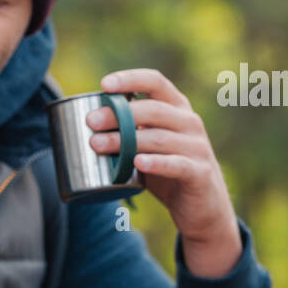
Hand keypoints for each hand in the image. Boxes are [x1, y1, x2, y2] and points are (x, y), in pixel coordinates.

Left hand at [88, 69, 241, 277]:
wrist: (202, 208)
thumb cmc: (167, 171)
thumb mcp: (148, 146)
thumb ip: (128, 131)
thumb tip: (85, 121)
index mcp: (177, 109)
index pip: (156, 82)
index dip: (130, 79)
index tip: (104, 84)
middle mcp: (190, 122)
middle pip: (153, 110)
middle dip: (119, 114)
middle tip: (91, 122)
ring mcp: (197, 147)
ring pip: (159, 138)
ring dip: (125, 141)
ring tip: (97, 144)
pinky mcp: (199, 173)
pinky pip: (177, 164)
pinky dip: (156, 162)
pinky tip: (137, 162)